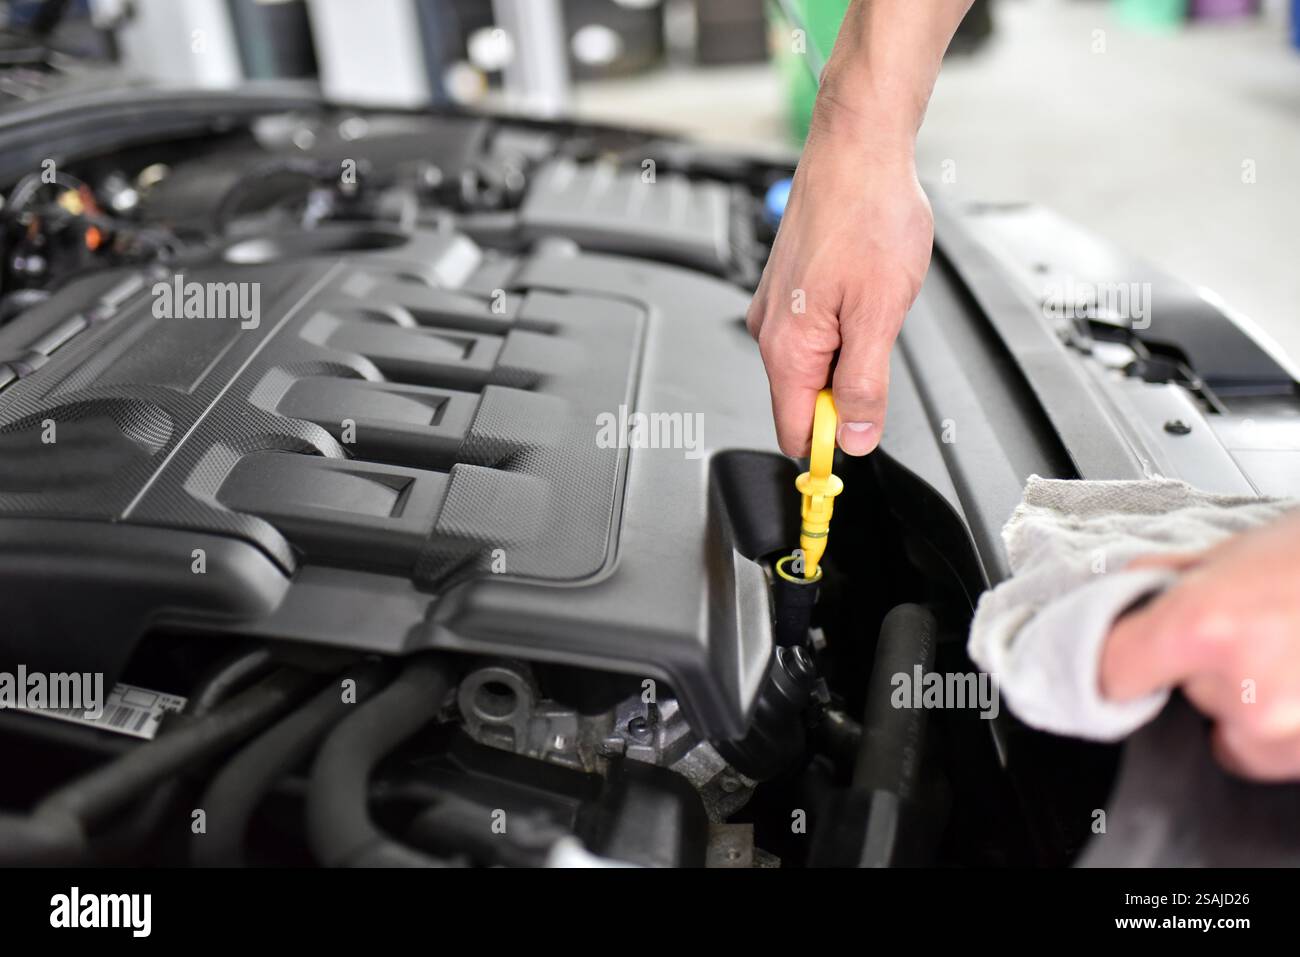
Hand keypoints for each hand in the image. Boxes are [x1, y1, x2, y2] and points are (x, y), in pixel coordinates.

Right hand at [745, 101, 932, 457]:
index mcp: (787, 347)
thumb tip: (856, 437)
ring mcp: (776, 309)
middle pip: (804, 401)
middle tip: (880, 339)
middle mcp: (769, 331)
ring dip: (850, 352)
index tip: (864, 430)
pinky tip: (863, 290)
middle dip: (847, 389)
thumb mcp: (880, 315)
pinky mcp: (788, 290)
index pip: (795, 431)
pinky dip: (843, 326)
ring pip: (813, 366)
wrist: (856, 150)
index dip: (832, 442)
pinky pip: (814, 334)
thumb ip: (864, 386)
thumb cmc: (868, 215)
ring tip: (873, 303)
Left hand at [1100, 511, 1299, 779]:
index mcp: (1206, 628)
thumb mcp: (1239, 549)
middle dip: (1206, 667)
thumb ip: (1170, 577)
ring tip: (1296, 649)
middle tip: (1253, 628)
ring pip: (1237, 730)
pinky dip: (1295, 720)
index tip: (1124, 654)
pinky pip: (1282, 748)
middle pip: (1185, 698)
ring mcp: (1290, 733)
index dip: (1119, 658)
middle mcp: (1244, 690)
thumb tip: (1119, 591)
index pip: (1112, 671)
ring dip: (1255, 700)